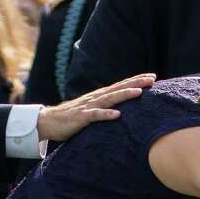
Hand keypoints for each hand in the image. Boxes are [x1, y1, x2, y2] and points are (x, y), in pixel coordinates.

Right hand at [36, 74, 153, 142]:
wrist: (47, 122)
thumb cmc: (70, 117)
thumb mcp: (91, 110)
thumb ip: (103, 106)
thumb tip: (119, 107)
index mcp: (99, 96)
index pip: (120, 85)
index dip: (136, 80)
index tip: (152, 77)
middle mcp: (95, 98)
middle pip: (119, 88)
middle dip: (136, 83)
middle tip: (152, 79)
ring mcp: (88, 107)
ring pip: (109, 99)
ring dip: (124, 95)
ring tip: (139, 93)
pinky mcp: (81, 118)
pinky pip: (95, 116)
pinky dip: (106, 115)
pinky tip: (117, 115)